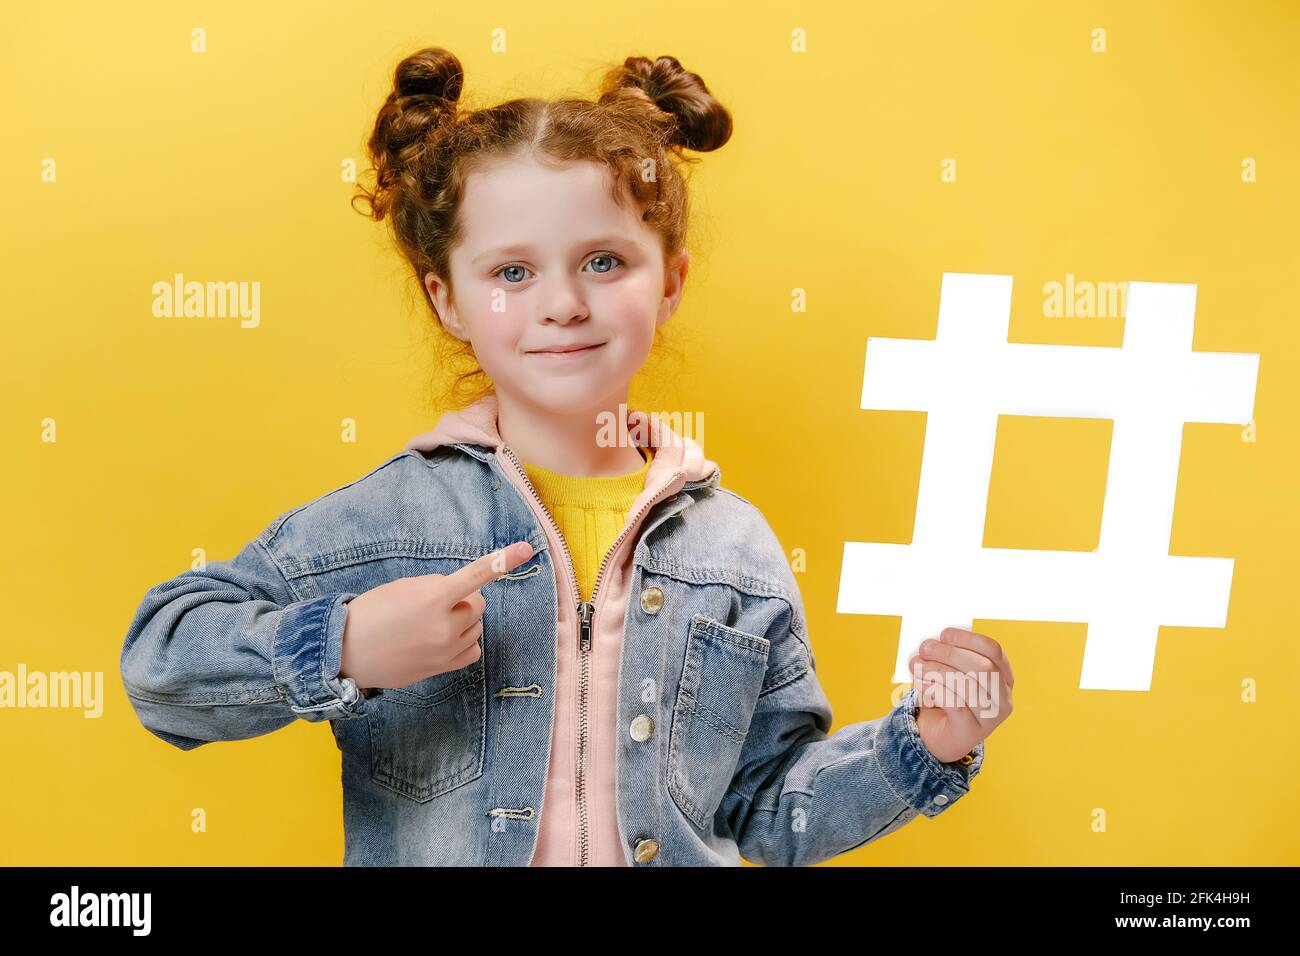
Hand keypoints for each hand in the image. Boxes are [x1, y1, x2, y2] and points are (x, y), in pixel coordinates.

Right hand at [338, 540, 533, 691]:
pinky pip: (472, 649)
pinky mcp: (443, 667)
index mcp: (432, 598)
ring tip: (433, 623)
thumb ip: (434, 587)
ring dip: (463, 620)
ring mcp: (445, 650)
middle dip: (463, 599)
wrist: (347, 652)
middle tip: (436, 602)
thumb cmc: (371, 613)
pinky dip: (464, 641)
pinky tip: (444, 640)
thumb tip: (457, 593)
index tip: (528, 549)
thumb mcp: (402, 588)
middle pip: (477, 603)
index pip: (475, 575)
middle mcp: (444, 625)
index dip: (503, 560)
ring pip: (476, 626)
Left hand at [906, 626, 1012, 763]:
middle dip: (950, 654)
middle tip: (925, 647)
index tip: (944, 633)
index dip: (969, 639)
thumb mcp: (950, 672)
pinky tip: (920, 682)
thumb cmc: (946, 696)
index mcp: (1003, 677)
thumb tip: (931, 643)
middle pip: (983, 668)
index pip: (994, 651)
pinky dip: (935, 689)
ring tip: (916, 665)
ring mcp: (990, 718)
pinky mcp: (971, 732)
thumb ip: (947, 657)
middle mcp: (1003, 698)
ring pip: (968, 686)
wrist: (938, 735)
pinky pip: (954, 705)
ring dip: (938, 671)